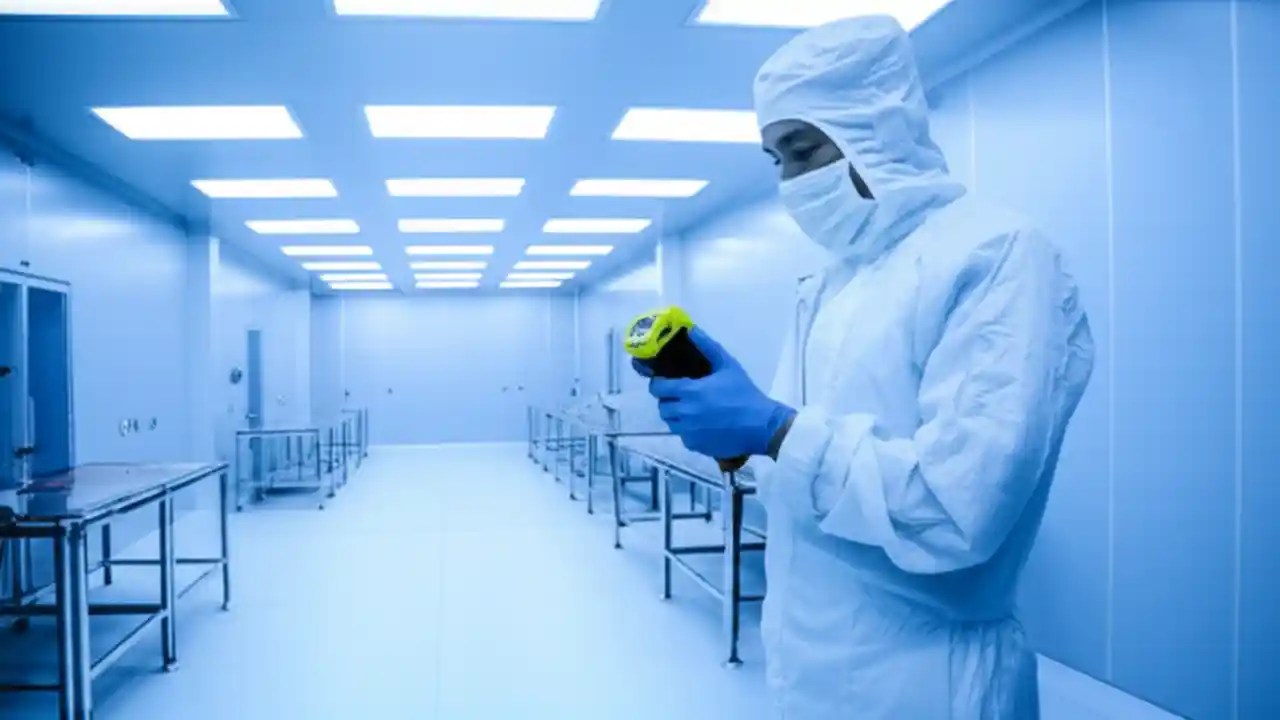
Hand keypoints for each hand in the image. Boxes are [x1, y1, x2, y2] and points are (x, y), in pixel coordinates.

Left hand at [647, 327, 794, 458]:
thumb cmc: (744, 393)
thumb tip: (691, 330)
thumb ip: (707, 346)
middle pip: (662, 407)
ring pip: (671, 423)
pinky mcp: (695, 445)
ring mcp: (688, 432)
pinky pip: (683, 436)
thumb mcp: (727, 365)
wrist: (761, 426)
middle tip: (681, 396)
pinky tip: (702, 424)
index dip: (658, 384)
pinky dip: (688, 430)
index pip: (657, 388)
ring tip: (692, 410)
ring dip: (676, 416)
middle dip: (668, 400)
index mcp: (689, 392)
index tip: (666, 381)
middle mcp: (684, 413)